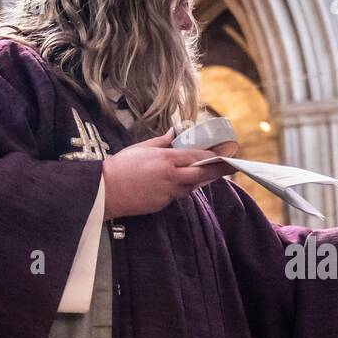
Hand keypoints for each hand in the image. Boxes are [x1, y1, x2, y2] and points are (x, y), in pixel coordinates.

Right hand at [102, 129, 237, 218]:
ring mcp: (168, 192)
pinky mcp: (163, 204)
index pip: (197, 156)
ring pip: (193, 186)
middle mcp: (171, 177)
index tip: (228, 151)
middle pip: (203, 174)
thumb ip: (162, 142)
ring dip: (202, 179)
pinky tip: (185, 181)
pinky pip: (180, 194)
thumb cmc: (120, 167)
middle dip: (220, 170)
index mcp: (166, 159)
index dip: (215, 155)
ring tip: (212, 171)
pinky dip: (185, 187)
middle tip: (232, 165)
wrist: (105, 191)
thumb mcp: (142, 148)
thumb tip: (173, 133)